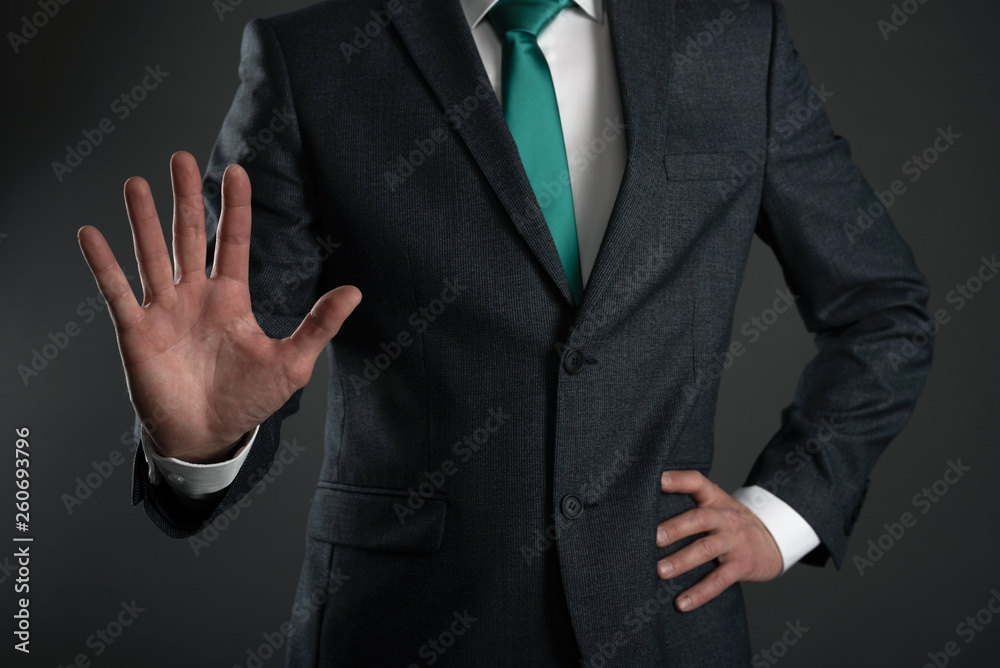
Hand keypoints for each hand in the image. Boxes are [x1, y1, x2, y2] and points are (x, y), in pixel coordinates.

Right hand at [77, 151, 361, 462]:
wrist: (208, 436)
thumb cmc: (247, 400)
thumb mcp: (291, 363)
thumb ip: (318, 325)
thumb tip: (355, 292)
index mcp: (230, 299)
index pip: (232, 242)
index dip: (234, 208)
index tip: (235, 170)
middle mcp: (194, 296)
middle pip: (188, 237)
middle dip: (185, 198)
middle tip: (180, 158)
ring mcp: (163, 311)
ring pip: (151, 256)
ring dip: (143, 220)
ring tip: (135, 183)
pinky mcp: (136, 332)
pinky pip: (117, 292)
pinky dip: (102, 264)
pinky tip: (90, 234)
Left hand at [656, 470, 782, 611]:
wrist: (775, 541)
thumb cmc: (731, 523)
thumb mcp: (717, 505)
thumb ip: (690, 504)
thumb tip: (644, 510)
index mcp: (715, 499)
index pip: (697, 482)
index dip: (678, 479)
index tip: (657, 479)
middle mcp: (725, 517)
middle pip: (699, 519)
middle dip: (675, 528)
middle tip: (653, 538)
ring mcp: (734, 541)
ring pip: (706, 549)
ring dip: (682, 561)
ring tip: (660, 571)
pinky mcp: (742, 565)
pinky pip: (719, 580)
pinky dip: (700, 593)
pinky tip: (682, 603)